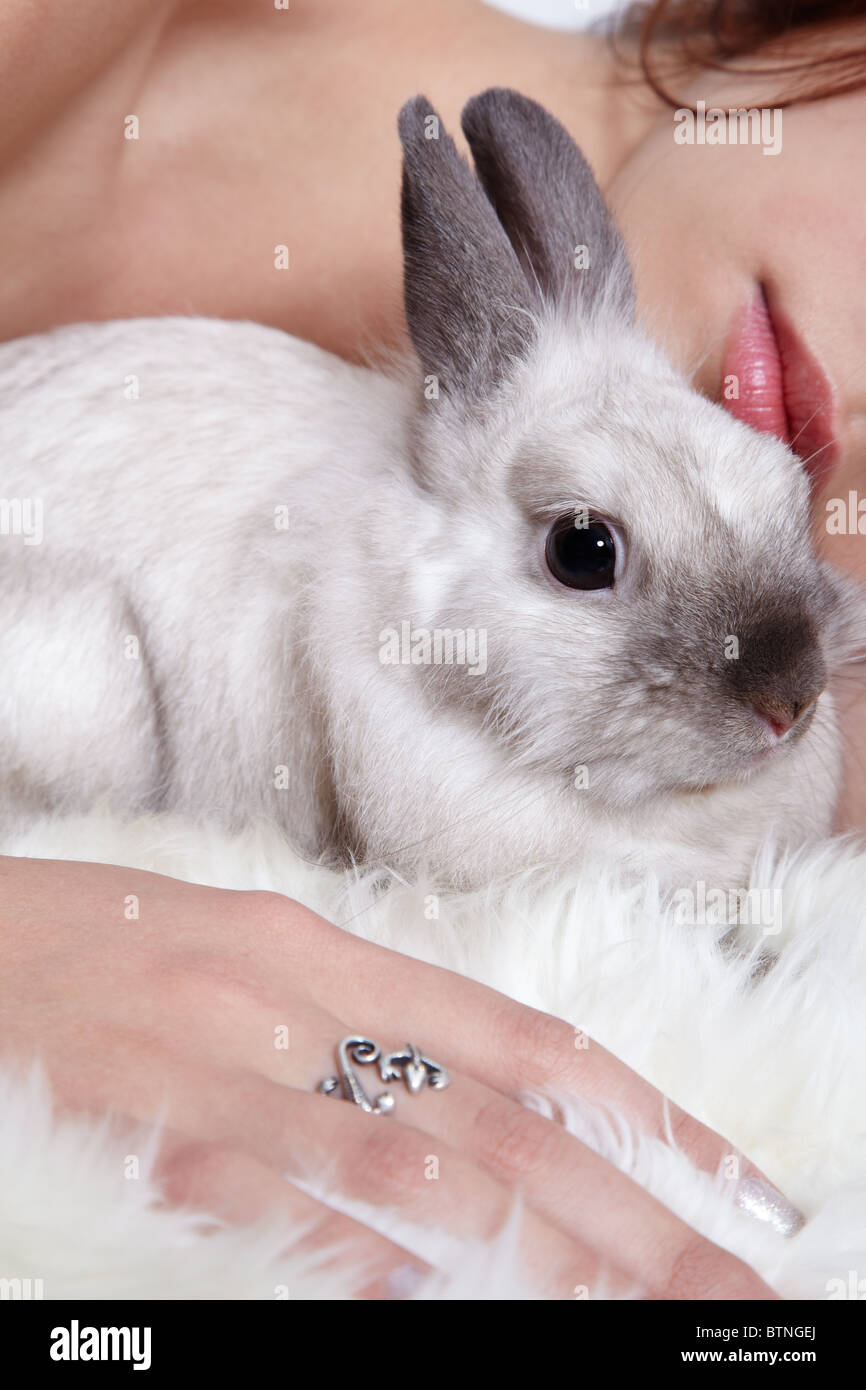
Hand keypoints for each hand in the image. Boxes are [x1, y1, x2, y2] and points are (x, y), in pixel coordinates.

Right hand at [0, 855, 787, 1298]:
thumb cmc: (88, 951)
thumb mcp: (234, 959)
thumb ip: (345, 1027)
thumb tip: (452, 1123)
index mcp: (321, 951)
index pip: (521, 1038)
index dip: (642, 1110)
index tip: (732, 1181)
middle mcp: (293, 999)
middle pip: (501, 1118)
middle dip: (632, 1214)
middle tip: (736, 1292)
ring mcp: (218, 1061)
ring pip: (413, 1161)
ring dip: (541, 1253)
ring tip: (643, 1317)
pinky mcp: (137, 1120)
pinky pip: (268, 1192)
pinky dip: (358, 1248)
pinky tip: (428, 1300)